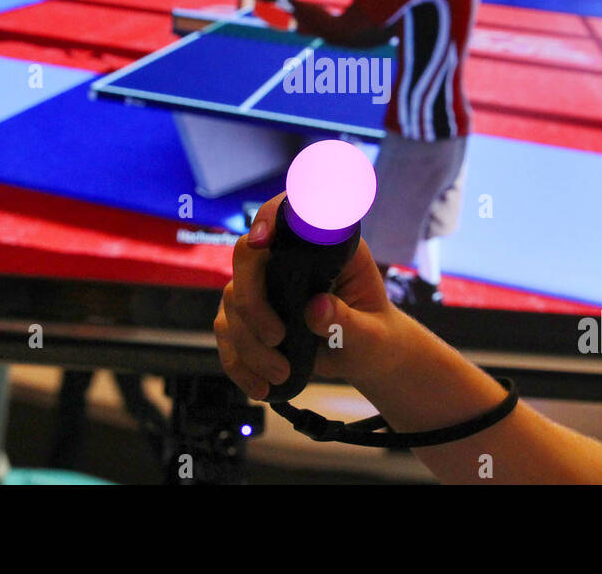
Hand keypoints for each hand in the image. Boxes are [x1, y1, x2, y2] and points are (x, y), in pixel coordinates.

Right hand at [215, 192, 407, 399]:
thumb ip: (347, 321)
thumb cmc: (375, 334)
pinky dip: (237, 361)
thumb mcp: (371, 333)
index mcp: (324, 246)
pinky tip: (259, 386)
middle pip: (248, 258)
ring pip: (232, 299)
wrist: (365, 356)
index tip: (263, 241)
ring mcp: (266, 284)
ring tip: (280, 373)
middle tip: (275, 339)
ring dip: (248, 343)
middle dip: (252, 301)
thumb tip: (317, 308)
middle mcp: (289, 258)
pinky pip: (227, 332)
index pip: (290, 214)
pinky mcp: (250, 314)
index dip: (269, 217)